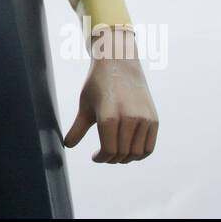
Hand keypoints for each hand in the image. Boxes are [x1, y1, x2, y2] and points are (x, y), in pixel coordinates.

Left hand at [63, 28, 158, 162]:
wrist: (119, 62)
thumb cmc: (98, 84)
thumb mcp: (85, 106)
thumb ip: (77, 129)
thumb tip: (66, 146)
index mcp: (109, 117)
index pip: (108, 151)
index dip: (101, 158)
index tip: (95, 156)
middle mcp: (129, 119)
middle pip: (122, 154)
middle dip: (111, 159)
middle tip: (104, 155)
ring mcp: (144, 119)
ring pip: (136, 153)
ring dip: (126, 158)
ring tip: (116, 153)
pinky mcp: (154, 119)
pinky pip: (148, 147)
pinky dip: (140, 154)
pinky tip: (130, 151)